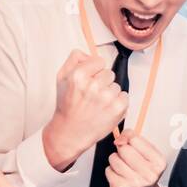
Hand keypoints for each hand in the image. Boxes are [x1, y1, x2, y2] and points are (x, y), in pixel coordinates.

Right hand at [41, 50, 129, 170]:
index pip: (99, 61)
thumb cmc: (67, 106)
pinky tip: (106, 110)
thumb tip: (88, 53)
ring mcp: (106, 98)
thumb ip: (74, 59)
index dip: (94, 71)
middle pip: (109, 73)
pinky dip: (118, 103)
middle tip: (91, 95)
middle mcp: (93, 86)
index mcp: (78, 75)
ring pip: (116, 86)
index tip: (88, 81)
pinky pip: (125, 96)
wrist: (69, 133)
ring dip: (109, 94)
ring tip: (97, 104)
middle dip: (102, 82)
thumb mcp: (62, 77)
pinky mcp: (117, 109)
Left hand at [106, 134, 165, 186]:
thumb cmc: (144, 174)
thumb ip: (134, 140)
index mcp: (158, 162)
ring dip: (115, 161)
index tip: (129, 143)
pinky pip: (108, 170)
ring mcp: (135, 183)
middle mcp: (149, 174)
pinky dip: (111, 172)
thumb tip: (119, 138)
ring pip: (114, 158)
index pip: (135, 139)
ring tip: (124, 168)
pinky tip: (119, 177)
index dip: (128, 138)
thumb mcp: (147, 154)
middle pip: (124, 148)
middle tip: (127, 159)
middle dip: (122, 151)